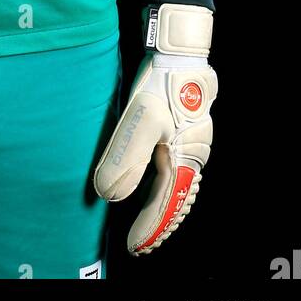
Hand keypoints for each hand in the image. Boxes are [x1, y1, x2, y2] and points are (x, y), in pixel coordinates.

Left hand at [93, 2, 215, 253]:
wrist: (180, 52)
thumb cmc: (162, 84)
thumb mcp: (140, 120)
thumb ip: (125, 159)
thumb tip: (108, 195)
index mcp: (182, 160)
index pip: (164, 205)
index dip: (149, 229)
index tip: (134, 248)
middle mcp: (191, 157)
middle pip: (178, 201)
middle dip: (160, 226)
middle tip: (143, 247)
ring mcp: (191, 144)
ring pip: (181, 188)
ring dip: (166, 210)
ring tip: (153, 228)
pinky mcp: (185, 131)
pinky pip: (180, 171)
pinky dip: (171, 189)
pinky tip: (162, 188)